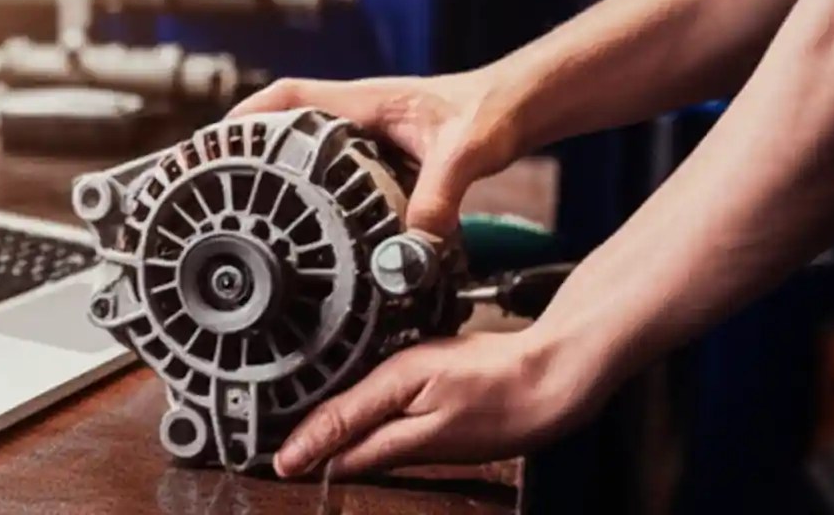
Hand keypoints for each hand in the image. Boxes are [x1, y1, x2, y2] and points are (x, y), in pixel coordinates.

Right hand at [228, 73, 523, 234]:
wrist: (528, 105)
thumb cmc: (499, 109)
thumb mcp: (467, 151)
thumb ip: (440, 196)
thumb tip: (412, 246)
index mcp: (365, 102)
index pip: (288, 98)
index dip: (246, 120)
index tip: (215, 146)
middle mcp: (361, 115)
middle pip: (286, 126)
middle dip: (251, 151)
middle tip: (223, 186)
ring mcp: (373, 135)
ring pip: (311, 150)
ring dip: (284, 172)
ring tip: (257, 210)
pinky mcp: (388, 155)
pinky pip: (341, 171)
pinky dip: (322, 192)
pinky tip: (319, 224)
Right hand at [272, 329, 597, 477]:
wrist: (553, 374)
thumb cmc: (507, 403)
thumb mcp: (437, 437)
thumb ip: (382, 448)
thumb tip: (339, 462)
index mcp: (391, 380)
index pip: (333, 419)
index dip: (303, 445)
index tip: (280, 466)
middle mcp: (394, 368)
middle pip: (337, 407)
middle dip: (305, 433)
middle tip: (279, 461)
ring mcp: (410, 368)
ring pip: (355, 401)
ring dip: (327, 424)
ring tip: (303, 449)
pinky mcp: (426, 373)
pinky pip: (376, 397)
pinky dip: (356, 416)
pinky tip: (353, 429)